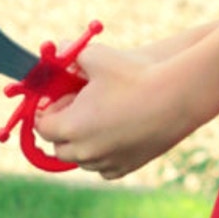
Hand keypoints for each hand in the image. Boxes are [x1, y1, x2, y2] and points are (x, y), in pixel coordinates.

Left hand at [36, 41, 195, 178]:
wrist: (177, 97)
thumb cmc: (135, 75)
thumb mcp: (96, 56)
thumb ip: (71, 54)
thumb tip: (60, 49)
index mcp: (70, 127)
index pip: (41, 126)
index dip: (47, 110)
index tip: (61, 97)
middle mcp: (84, 151)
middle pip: (58, 147)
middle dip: (61, 129)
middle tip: (77, 108)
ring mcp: (106, 163)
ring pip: (81, 159)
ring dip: (82, 143)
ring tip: (98, 119)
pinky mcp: (126, 168)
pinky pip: (104, 167)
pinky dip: (103, 154)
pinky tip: (114, 133)